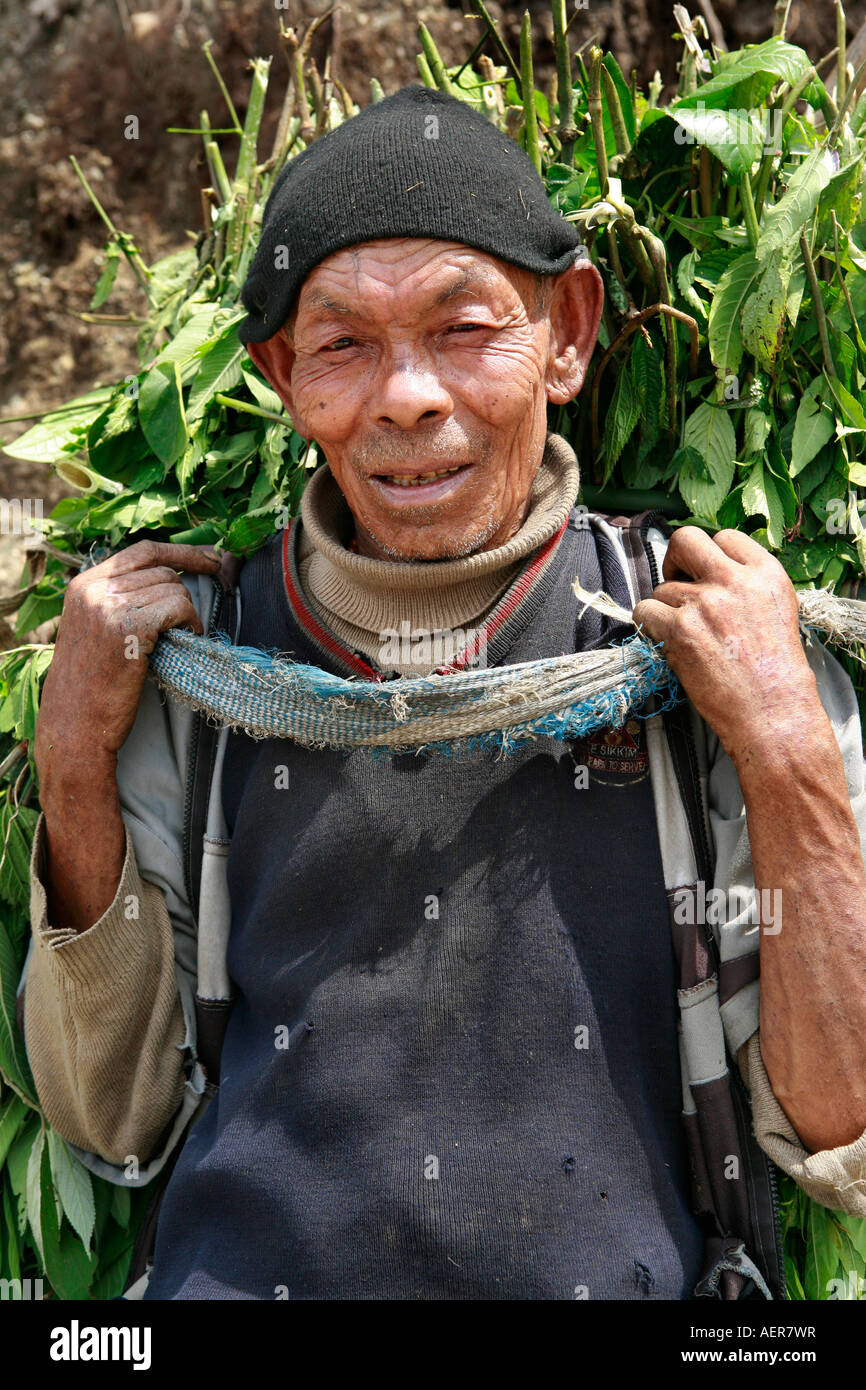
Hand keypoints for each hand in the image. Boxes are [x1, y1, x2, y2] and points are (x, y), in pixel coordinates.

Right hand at [34, 540, 220, 766]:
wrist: (75, 725)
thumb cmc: (92, 685)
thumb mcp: (95, 629)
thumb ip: (121, 600)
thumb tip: (172, 578)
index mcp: (83, 584)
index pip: (142, 551)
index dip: (181, 552)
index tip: (212, 557)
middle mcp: (93, 589)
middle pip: (163, 571)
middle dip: (185, 595)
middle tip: (191, 622)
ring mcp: (108, 605)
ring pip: (174, 589)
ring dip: (187, 614)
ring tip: (179, 640)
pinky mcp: (128, 626)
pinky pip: (178, 607)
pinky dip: (191, 623)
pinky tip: (186, 642)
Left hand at [632, 527, 819, 762]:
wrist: (772, 711)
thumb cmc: (777, 672)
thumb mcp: (778, 610)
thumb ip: (748, 584)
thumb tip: (711, 571)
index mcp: (765, 573)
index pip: (725, 537)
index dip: (709, 555)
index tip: (704, 573)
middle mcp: (734, 581)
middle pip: (685, 540)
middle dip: (675, 559)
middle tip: (678, 581)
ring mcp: (705, 603)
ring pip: (661, 587)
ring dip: (665, 609)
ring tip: (686, 636)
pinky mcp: (680, 629)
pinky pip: (644, 610)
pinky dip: (648, 626)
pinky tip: (666, 641)